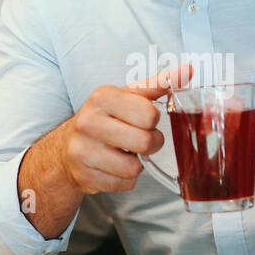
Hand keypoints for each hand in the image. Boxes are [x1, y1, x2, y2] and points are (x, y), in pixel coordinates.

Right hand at [53, 64, 192, 194]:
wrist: (67, 146)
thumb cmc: (105, 118)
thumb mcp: (127, 97)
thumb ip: (158, 84)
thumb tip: (187, 70)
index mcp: (102, 97)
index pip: (149, 115)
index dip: (152, 121)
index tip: (142, 120)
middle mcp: (88, 122)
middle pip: (144, 142)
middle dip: (150, 144)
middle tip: (140, 140)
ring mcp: (82, 151)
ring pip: (134, 168)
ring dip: (136, 164)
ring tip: (125, 153)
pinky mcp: (83, 176)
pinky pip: (123, 184)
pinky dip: (124, 179)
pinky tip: (113, 167)